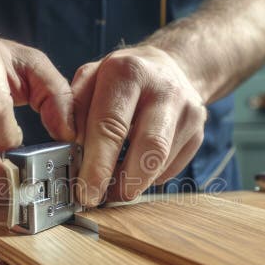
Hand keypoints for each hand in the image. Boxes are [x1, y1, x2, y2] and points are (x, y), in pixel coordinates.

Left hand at [71, 45, 207, 205]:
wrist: (172, 66)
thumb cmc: (123, 77)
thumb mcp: (91, 77)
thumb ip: (73, 107)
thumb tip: (66, 141)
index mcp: (129, 72)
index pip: (111, 126)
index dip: (97, 165)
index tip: (84, 192)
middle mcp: (164, 90)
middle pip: (148, 150)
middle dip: (122, 183)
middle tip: (100, 199)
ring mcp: (188, 112)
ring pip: (161, 165)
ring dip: (133, 183)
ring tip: (112, 186)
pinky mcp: (198, 133)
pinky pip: (170, 169)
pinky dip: (147, 178)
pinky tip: (134, 170)